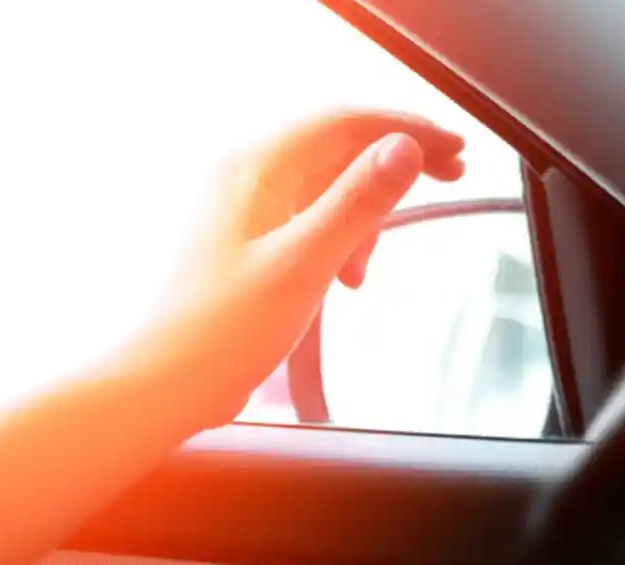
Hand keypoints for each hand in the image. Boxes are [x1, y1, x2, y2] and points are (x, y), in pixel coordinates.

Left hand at [124, 110, 464, 428]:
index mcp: (258, 165)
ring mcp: (246, 203)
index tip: (457, 149)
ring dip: (366, 212)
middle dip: (396, 161)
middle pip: (340, 144)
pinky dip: (343, 235)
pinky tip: (347, 277)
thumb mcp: (306, 263)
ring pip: (329, 182)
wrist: (167, 382)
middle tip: (452, 178)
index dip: (409, 128)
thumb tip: (405, 147)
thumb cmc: (228, 327)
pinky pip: (311, 214)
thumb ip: (357, 201)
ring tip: (368, 269)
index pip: (348, 122)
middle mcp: (248, 171)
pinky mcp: (249, 236)